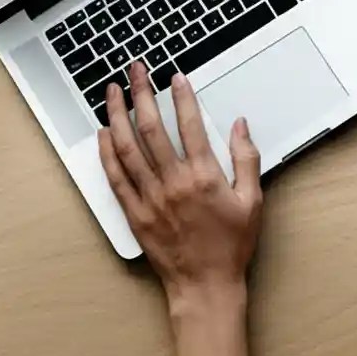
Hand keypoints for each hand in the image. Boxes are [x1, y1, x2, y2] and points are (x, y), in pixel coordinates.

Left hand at [97, 61, 261, 323]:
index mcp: (204, 177)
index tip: (175, 77)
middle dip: (142, 93)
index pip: (189, 125)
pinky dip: (108, 152)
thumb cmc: (231, 245)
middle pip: (152, 128)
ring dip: (117, 115)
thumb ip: (247, 158)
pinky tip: (103, 132)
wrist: (205, 285)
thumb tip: (241, 124)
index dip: (181, 97)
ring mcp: (150, 198)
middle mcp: (173, 183)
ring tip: (112, 91)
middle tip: (135, 70)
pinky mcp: (134, 213)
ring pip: (127, 148)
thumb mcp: (253, 200)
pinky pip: (116, 177)